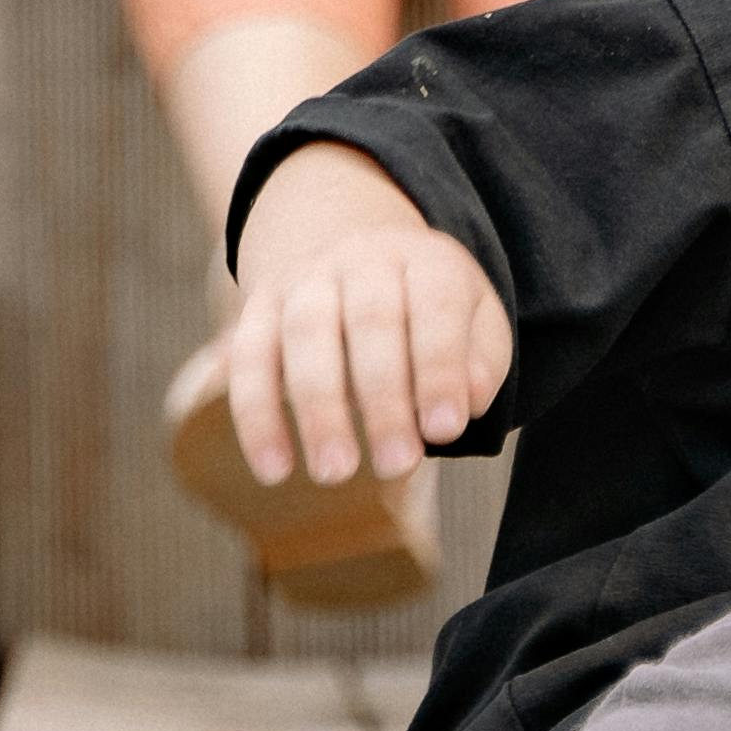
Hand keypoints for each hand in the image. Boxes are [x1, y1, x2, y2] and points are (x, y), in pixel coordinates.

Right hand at [224, 144, 514, 488]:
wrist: (354, 256)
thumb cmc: (427, 310)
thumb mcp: (474, 319)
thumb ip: (482, 360)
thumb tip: (469, 404)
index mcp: (425, 261)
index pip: (436, 306)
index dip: (440, 369)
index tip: (444, 432)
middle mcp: (362, 260)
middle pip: (370, 320)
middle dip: (383, 398)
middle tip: (397, 465)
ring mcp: (304, 281)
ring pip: (304, 335)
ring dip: (316, 409)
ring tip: (333, 474)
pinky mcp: (258, 309)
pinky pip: (248, 359)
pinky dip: (255, 416)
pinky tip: (272, 469)